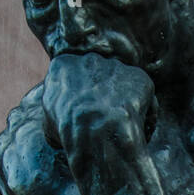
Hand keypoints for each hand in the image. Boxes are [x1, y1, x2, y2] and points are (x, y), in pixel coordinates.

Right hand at [41, 52, 156, 167]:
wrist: (96, 134)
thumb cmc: (68, 132)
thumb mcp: (49, 123)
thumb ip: (56, 112)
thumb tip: (58, 121)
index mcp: (63, 65)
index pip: (72, 81)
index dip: (79, 103)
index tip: (82, 120)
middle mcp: (90, 59)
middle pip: (99, 82)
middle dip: (103, 101)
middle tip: (104, 126)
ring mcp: (117, 67)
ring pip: (123, 91)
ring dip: (123, 110)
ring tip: (121, 134)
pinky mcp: (141, 79)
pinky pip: (144, 102)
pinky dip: (144, 119)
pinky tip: (137, 135)